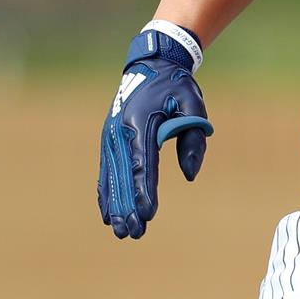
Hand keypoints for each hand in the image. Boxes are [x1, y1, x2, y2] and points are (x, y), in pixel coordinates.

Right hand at [96, 28, 213, 239]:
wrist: (152, 65)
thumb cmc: (177, 87)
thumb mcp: (194, 106)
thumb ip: (194, 139)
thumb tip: (189, 174)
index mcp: (141, 122)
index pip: (143, 163)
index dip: (144, 191)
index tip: (148, 214)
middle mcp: (120, 131)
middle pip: (124, 176)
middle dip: (128, 206)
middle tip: (133, 233)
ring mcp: (111, 135)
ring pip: (111, 176)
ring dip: (115, 204)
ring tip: (121, 230)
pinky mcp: (109, 139)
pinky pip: (105, 170)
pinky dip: (106, 191)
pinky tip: (108, 213)